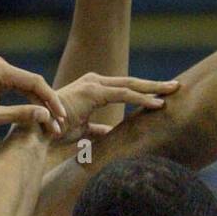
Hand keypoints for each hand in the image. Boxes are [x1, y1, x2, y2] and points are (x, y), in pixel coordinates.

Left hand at [0, 56, 68, 137]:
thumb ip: (20, 114)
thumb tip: (46, 115)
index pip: (34, 82)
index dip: (51, 100)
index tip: (61, 116)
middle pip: (33, 83)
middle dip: (47, 103)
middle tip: (61, 123)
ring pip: (26, 87)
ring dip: (39, 104)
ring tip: (52, 123)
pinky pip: (17, 89)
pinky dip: (27, 102)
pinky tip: (39, 115)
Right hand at [52, 72, 178, 141]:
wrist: (39, 131)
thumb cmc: (57, 131)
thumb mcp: (84, 130)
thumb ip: (98, 129)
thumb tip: (110, 133)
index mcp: (93, 89)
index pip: (125, 89)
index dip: (145, 92)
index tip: (163, 95)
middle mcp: (95, 82)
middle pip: (132, 83)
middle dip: (155, 85)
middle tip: (177, 86)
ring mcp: (94, 84)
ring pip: (131, 86)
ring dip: (154, 89)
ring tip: (173, 91)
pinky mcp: (93, 91)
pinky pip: (123, 94)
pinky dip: (141, 99)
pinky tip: (157, 103)